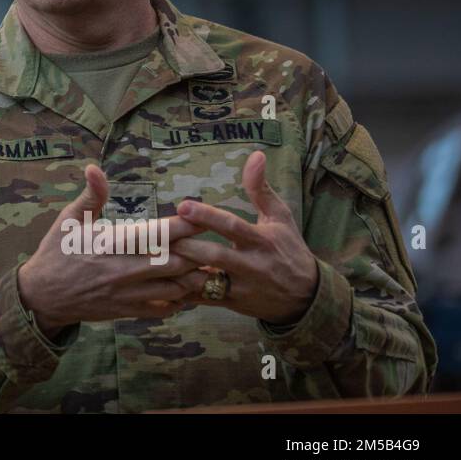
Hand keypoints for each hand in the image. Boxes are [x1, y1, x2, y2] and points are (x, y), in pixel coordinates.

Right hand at [18, 163, 208, 337]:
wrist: (42, 295)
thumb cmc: (57, 251)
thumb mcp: (68, 219)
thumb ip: (90, 195)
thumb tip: (94, 168)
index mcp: (110, 243)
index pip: (157, 234)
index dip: (185, 224)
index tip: (202, 214)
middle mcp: (122, 270)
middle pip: (175, 262)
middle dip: (197, 251)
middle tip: (213, 239)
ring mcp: (127, 294)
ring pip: (175, 288)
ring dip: (193, 276)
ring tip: (207, 262)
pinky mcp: (128, 311)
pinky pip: (165, 309)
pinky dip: (181, 299)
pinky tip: (187, 287)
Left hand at [170, 150, 318, 325]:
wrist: (307, 297)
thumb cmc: (289, 250)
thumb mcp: (280, 217)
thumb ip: (261, 189)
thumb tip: (256, 155)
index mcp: (261, 241)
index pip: (232, 226)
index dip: (207, 216)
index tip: (182, 205)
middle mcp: (251, 265)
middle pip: (214, 256)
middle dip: (185, 247)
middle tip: (157, 235)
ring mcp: (241, 288)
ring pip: (206, 282)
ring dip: (179, 271)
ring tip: (153, 257)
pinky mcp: (232, 304)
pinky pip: (203, 300)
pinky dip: (182, 293)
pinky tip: (160, 281)